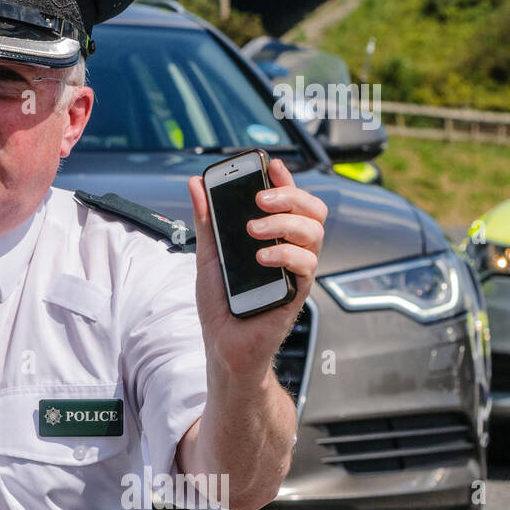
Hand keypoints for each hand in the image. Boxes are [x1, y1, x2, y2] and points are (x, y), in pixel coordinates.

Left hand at [187, 157, 327, 381]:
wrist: (223, 344)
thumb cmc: (221, 302)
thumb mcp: (208, 255)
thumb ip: (207, 220)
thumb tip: (195, 184)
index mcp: (272, 238)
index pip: (290, 201)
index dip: (286, 179)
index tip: (271, 165)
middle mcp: (289, 250)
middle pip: (312, 211)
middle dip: (290, 196)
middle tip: (259, 199)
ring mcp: (296, 271)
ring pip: (314, 233)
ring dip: (284, 223)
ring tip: (253, 230)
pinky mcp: (297, 292)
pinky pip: (307, 265)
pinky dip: (284, 254)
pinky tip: (261, 258)